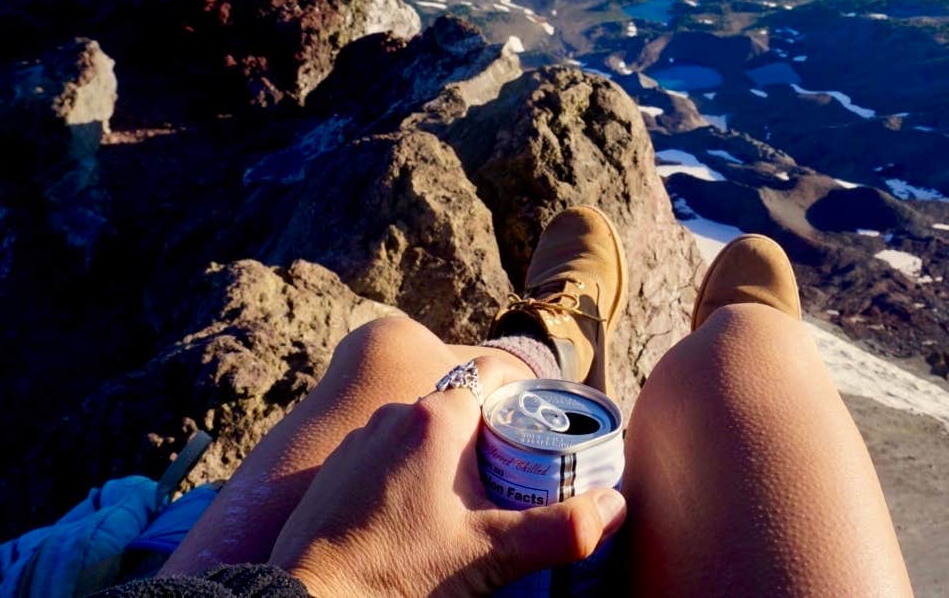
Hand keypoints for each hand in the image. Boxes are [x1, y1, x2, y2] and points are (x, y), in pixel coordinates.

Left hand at [269, 356, 626, 597]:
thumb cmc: (398, 574)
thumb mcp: (492, 556)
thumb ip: (562, 530)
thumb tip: (615, 508)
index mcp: (436, 417)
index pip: (495, 373)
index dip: (527, 397)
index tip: (546, 433)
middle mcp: (392, 415)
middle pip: (461, 404)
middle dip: (492, 436)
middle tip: (518, 480)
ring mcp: (357, 442)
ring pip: (419, 431)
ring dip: (448, 457)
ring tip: (470, 506)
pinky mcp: (332, 474)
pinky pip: (385, 457)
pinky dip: (408, 477)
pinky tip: (418, 521)